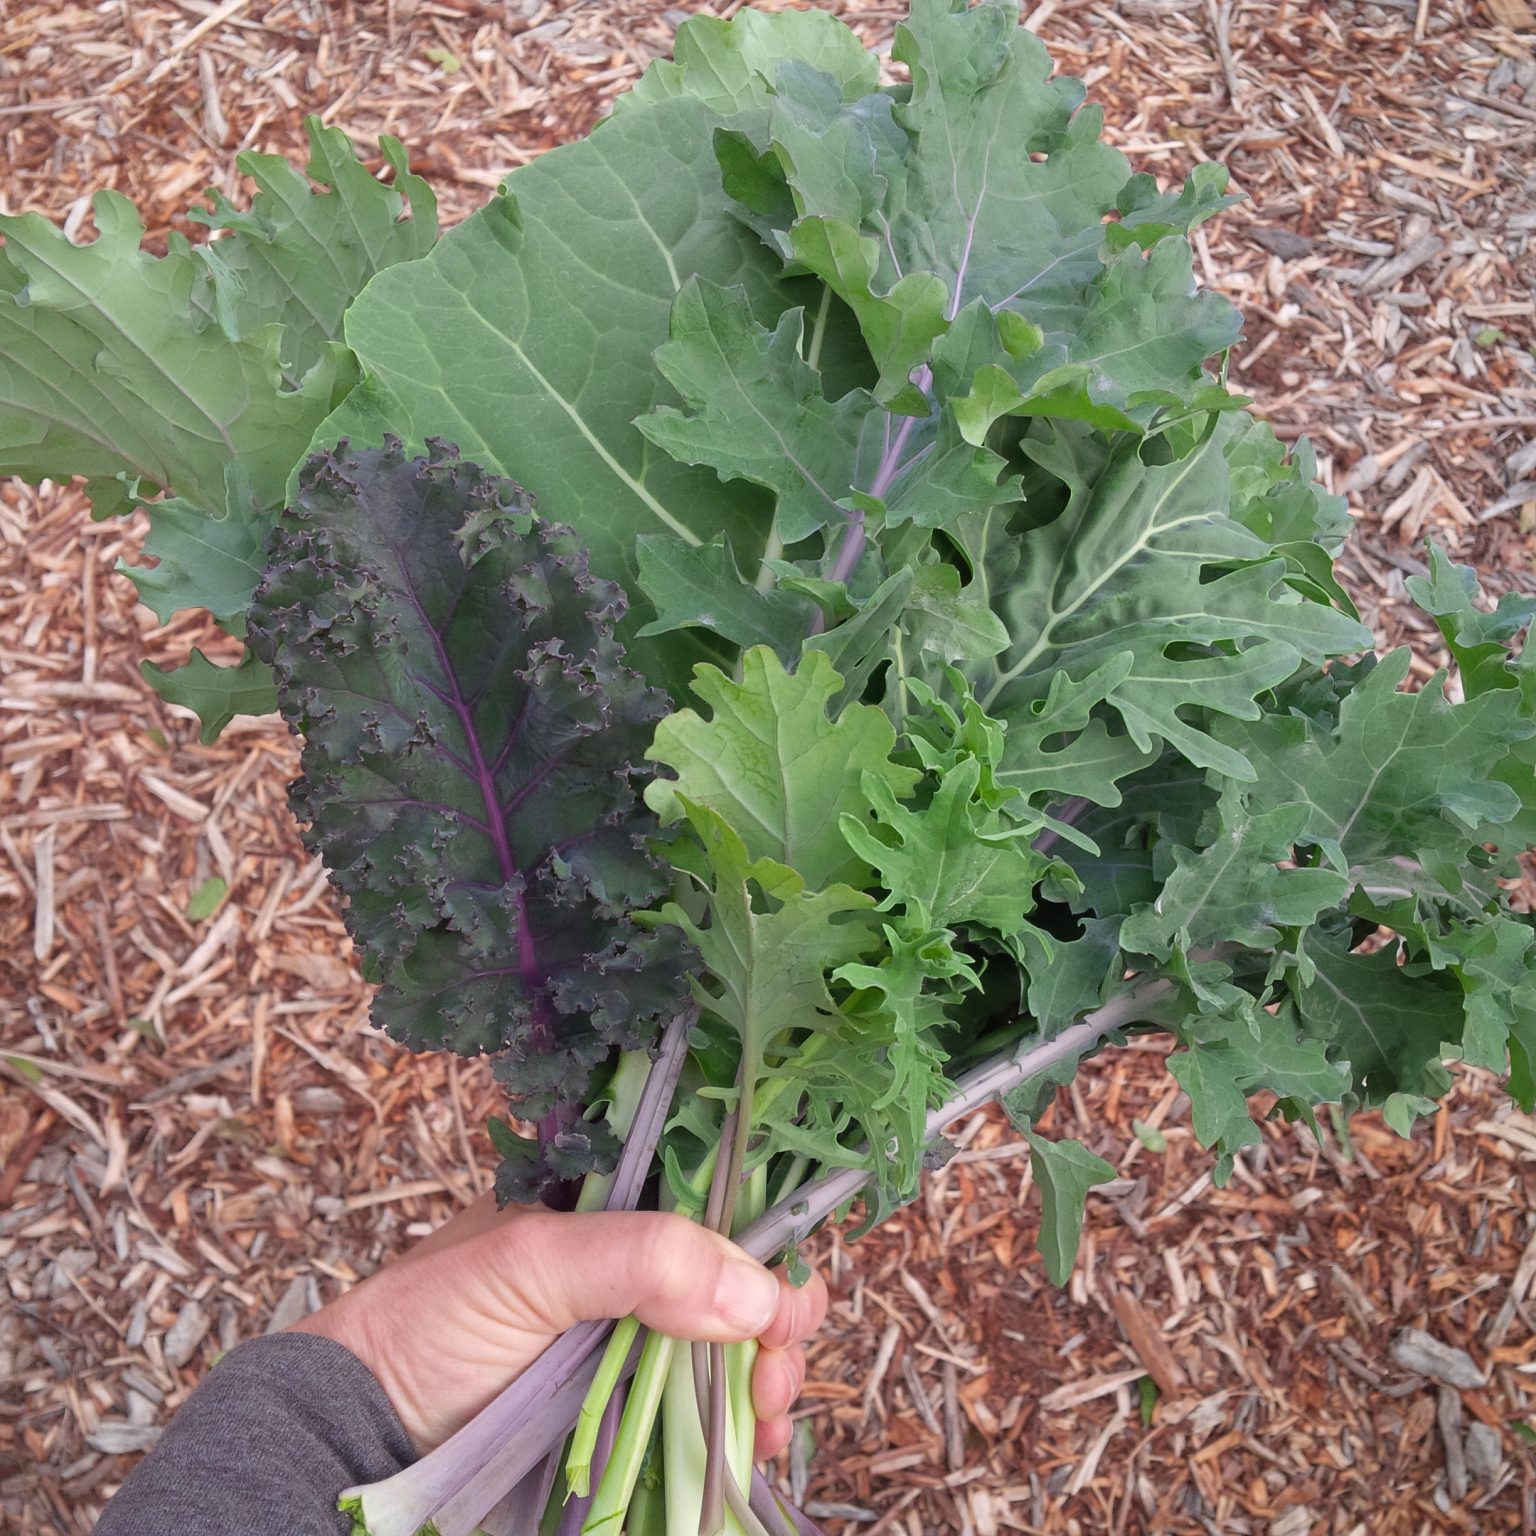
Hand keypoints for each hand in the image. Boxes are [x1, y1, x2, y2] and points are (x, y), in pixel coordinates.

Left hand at [290, 1196, 826, 1456]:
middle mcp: (630, 1269)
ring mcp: (631, 1343)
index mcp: (609, 1206)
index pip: (714, 1204)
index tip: (785, 1297)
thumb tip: (757, 1293)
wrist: (358, 1435)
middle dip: (777, 1324)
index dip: (763, 1243)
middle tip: (774, 1373)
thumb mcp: (530, 1264)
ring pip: (733, 1349)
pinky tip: (749, 1446)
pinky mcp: (626, 1412)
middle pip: (738, 1280)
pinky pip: (704, 1413)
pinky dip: (740, 1429)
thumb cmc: (427, 1322)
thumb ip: (639, 1258)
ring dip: (769, 1380)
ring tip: (764, 1417)